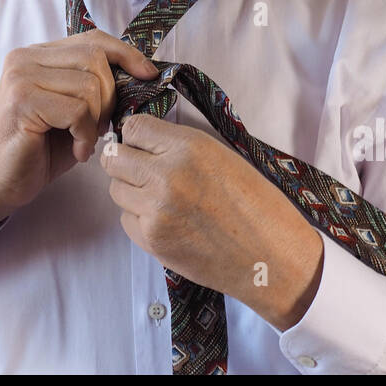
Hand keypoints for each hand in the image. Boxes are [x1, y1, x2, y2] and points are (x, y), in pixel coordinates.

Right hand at [0, 29, 159, 225]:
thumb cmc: (40, 148)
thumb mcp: (74, 110)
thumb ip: (95, 85)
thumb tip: (140, 73)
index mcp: (39, 54)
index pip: (93, 40)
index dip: (125, 54)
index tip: (147, 75)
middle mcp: (26, 57)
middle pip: (95, 60)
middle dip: (109, 97)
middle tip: (98, 127)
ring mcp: (21, 76)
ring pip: (90, 85)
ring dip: (96, 121)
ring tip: (83, 140)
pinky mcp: (22, 100)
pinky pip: (77, 110)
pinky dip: (85, 135)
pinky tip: (77, 151)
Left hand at [101, 114, 324, 330]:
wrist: (272, 257)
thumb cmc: (256, 203)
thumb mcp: (221, 156)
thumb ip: (179, 146)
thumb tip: (142, 142)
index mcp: (188, 147)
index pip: (133, 128)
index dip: (137, 137)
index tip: (145, 145)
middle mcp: (166, 176)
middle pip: (113, 159)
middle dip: (125, 162)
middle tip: (144, 171)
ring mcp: (155, 211)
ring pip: (116, 190)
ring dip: (132, 191)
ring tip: (162, 199)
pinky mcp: (152, 241)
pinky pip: (127, 219)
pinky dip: (140, 218)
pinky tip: (168, 222)